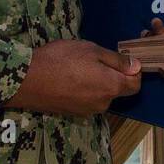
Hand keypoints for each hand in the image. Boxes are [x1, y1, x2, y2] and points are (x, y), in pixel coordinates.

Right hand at [6, 39, 141, 116]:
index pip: (136, 84)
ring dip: (97, 83)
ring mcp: (88, 111)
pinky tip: (69, 78)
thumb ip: (116, 60)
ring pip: (102, 95)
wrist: (27, 80)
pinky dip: (84, 90)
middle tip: (95, 59)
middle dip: (113, 76)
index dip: (133, 71)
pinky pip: (87, 100)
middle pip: (118, 90)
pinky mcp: (73, 113)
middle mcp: (103, 103)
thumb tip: (136, 67)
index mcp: (111, 87)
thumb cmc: (61, 59)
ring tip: (78, 67)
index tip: (122, 59)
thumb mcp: (91, 50)